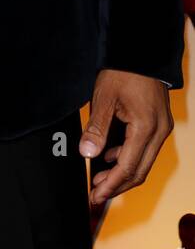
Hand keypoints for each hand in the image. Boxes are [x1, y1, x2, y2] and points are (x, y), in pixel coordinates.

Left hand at [80, 69, 173, 205]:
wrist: (141, 52)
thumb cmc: (123, 71)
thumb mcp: (104, 98)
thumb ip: (97, 128)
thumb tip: (87, 153)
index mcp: (146, 128)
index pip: (128, 168)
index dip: (111, 185)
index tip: (95, 196)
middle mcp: (159, 132)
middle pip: (139, 171)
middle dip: (117, 185)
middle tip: (95, 193)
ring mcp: (161, 128)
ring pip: (143, 162)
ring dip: (122, 173)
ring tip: (99, 178)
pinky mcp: (158, 124)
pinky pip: (145, 150)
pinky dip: (128, 158)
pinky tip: (110, 156)